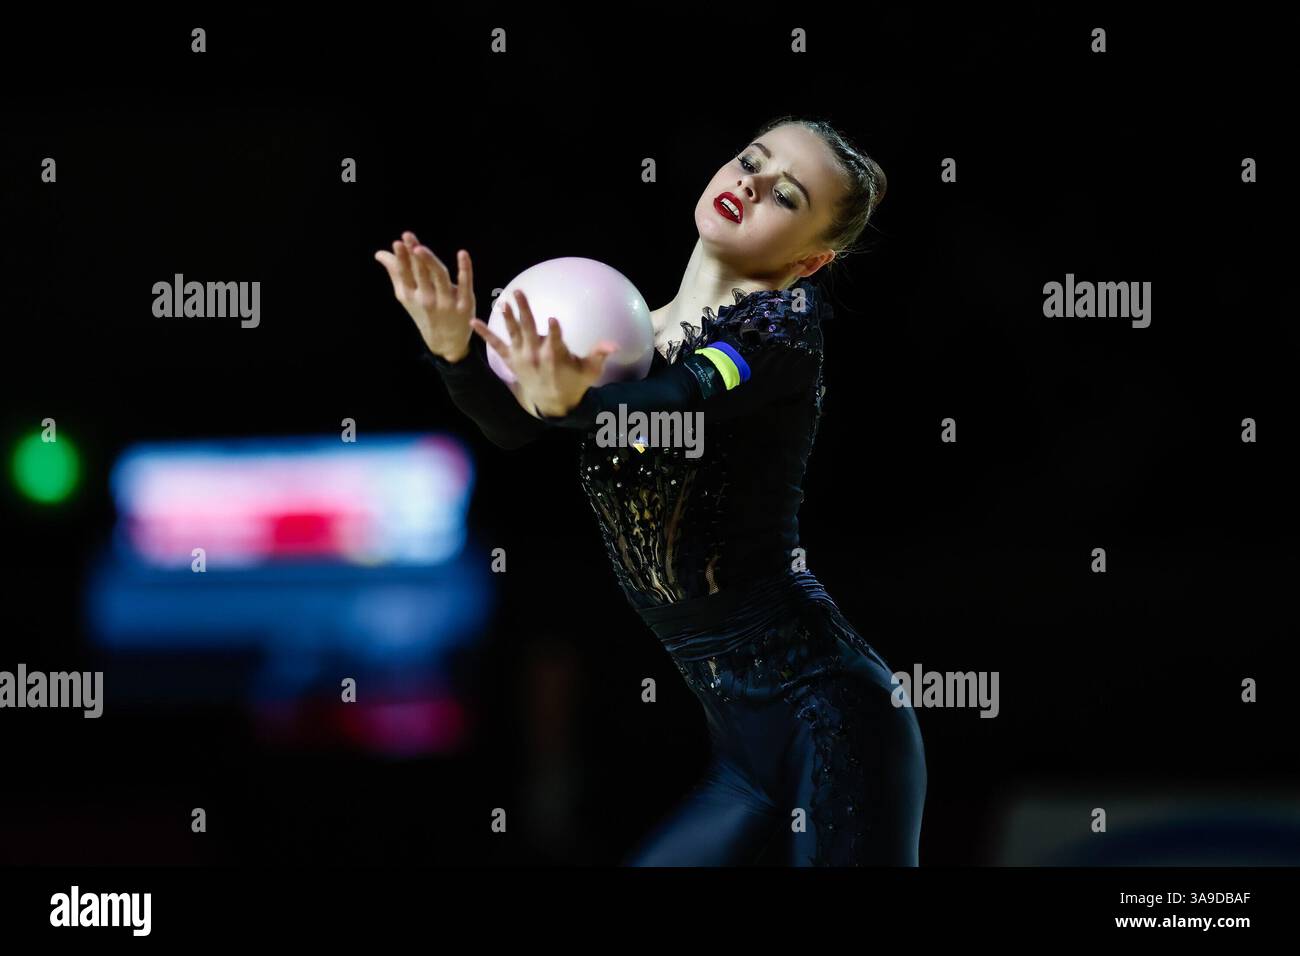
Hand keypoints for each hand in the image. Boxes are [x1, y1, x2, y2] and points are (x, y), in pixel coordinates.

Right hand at [375, 232, 474, 361]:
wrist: (446, 342)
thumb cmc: (424, 312)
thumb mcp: (407, 296)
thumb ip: (395, 272)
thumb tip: (380, 253)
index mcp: (411, 295)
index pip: (405, 273)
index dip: (402, 258)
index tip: (397, 242)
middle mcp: (427, 299)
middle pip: (421, 272)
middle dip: (414, 255)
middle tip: (408, 236)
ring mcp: (447, 302)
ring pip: (439, 276)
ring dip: (430, 261)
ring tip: (421, 247)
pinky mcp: (465, 304)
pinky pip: (466, 284)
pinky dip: (465, 269)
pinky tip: (462, 253)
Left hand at [471, 289, 617, 417]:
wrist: (554, 404)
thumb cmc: (574, 383)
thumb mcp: (590, 371)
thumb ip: (599, 355)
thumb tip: (614, 345)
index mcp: (555, 355)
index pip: (556, 339)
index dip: (554, 330)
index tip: (552, 319)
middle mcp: (536, 355)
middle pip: (529, 329)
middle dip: (524, 310)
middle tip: (519, 292)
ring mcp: (522, 358)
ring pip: (513, 334)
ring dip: (507, 317)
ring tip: (502, 302)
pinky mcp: (512, 361)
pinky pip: (496, 346)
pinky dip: (485, 334)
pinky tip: (474, 322)